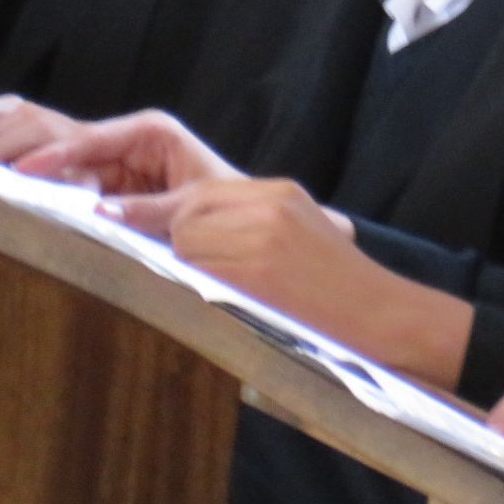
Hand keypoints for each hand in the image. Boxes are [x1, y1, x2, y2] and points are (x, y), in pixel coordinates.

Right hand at [15, 109, 239, 233]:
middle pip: (68, 145)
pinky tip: (20, 203)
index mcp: (150, 132)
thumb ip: (150, 209)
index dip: (57, 153)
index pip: (93, 137)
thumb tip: (100, 211)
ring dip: (35, 175)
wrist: (241, 219)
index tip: (22, 168)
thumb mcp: (193, 203)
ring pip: (63, 165)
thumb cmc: (225, 201)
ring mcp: (115, 163)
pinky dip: (47, 194)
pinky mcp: (108, 185)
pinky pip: (70, 186)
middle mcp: (127, 142)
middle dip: (33, 157)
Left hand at [165, 177, 374, 336]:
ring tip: (208, 286)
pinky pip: (200, 270)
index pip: (201, 192)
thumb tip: (181, 231)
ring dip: (182, 265)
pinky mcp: (256, 271)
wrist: (378, 311)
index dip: (163, 210)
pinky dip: (194, 284)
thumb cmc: (337, 282)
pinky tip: (213, 298)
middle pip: (188, 211)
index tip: (126, 220)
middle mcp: (270, 205)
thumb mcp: (298, 231)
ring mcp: (263, 236)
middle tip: (167, 264)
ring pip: (187, 240)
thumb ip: (248, 221)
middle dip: (170, 238)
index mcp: (281, 192)